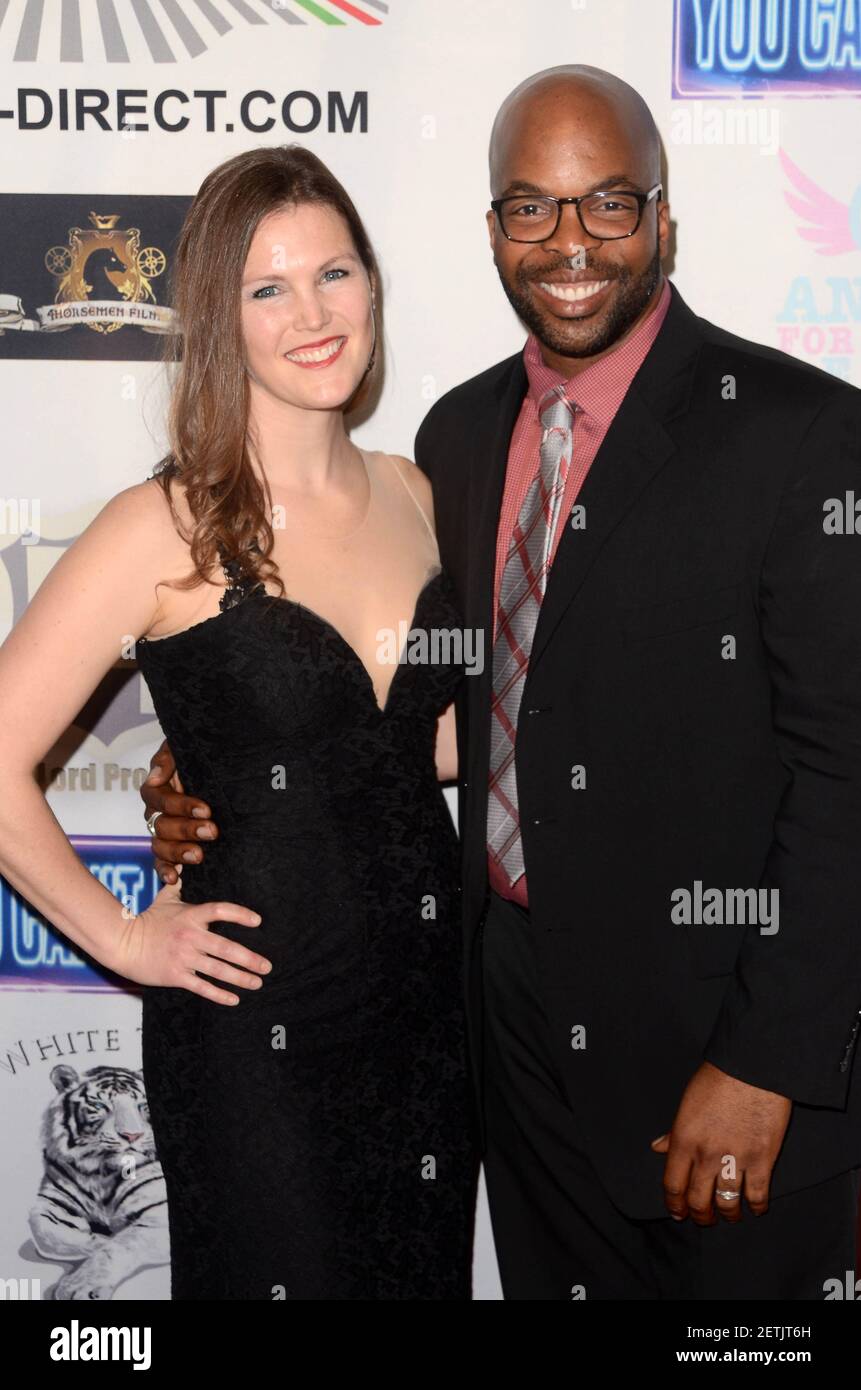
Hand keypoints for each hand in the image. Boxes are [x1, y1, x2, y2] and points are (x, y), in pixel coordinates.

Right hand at [111, 881, 270, 1005]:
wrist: (123, 944)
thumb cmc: (147, 920)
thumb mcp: (164, 898)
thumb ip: (176, 883)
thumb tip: (181, 865)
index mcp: (191, 916)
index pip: (220, 910)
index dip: (240, 915)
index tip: (258, 921)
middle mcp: (190, 936)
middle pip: (226, 948)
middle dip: (250, 959)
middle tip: (267, 966)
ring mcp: (184, 957)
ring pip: (218, 970)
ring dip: (241, 978)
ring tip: (258, 983)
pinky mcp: (176, 976)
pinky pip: (202, 987)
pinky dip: (219, 995)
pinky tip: (234, 999)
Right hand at [141, 739, 218, 884]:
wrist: (217, 771)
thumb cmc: (199, 758)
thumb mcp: (184, 750)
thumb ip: (168, 758)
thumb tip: (155, 776)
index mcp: (157, 789)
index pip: (160, 798)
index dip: (181, 805)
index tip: (206, 809)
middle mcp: (156, 812)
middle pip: (162, 825)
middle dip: (187, 830)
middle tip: (212, 831)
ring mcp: (163, 832)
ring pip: (160, 846)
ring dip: (179, 853)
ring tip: (199, 855)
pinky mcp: (173, 847)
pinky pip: (161, 862)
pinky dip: (164, 871)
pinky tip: (175, 878)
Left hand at [650, 1061, 791, 1224]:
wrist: (753, 1066)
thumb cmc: (717, 1078)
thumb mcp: (687, 1103)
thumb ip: (674, 1131)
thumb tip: (658, 1147)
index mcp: (683, 1140)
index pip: (673, 1185)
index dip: (675, 1204)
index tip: (678, 1212)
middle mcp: (706, 1155)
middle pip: (698, 1200)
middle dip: (700, 1215)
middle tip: (704, 1218)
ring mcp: (734, 1159)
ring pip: (727, 1203)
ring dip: (727, 1215)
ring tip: (729, 1216)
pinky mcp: (762, 1159)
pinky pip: (757, 1195)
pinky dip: (756, 1206)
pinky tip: (755, 1208)